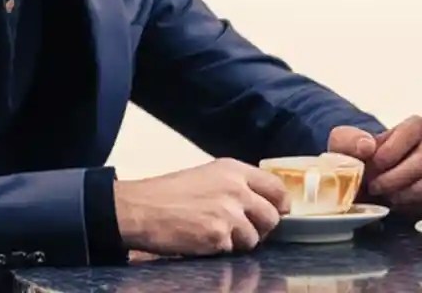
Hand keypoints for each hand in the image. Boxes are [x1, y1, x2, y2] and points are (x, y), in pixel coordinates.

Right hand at [114, 158, 288, 255]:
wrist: (140, 208)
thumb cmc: (169, 193)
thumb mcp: (208, 175)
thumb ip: (237, 184)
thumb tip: (263, 202)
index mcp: (234, 170)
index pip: (277, 187)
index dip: (280, 204)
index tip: (278, 212)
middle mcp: (236, 189)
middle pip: (272, 216)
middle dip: (262, 228)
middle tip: (245, 230)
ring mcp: (228, 213)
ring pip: (255, 238)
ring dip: (240, 242)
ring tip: (217, 234)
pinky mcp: (217, 236)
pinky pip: (233, 250)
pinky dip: (221, 250)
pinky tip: (203, 240)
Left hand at [328, 115, 421, 212]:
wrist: (365, 185)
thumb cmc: (359, 159)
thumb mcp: (344, 144)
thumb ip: (350, 140)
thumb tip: (367, 146)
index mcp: (414, 129)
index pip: (416, 127)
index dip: (396, 146)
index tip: (375, 162)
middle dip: (397, 176)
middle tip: (375, 187)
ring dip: (402, 194)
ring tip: (383, 196)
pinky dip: (412, 207)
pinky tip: (396, 205)